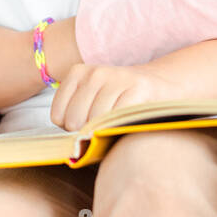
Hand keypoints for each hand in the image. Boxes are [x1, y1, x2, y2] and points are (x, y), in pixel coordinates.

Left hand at [50, 64, 185, 131]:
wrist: (159, 84)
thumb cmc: (119, 99)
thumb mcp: (91, 99)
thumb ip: (74, 114)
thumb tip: (70, 144)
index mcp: (77, 72)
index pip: (57, 116)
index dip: (70, 128)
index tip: (85, 124)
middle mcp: (95, 73)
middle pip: (74, 121)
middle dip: (86, 131)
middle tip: (101, 126)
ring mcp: (116, 79)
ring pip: (94, 122)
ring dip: (105, 131)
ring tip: (115, 122)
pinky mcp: (137, 88)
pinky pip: (117, 119)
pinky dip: (119, 127)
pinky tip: (126, 122)